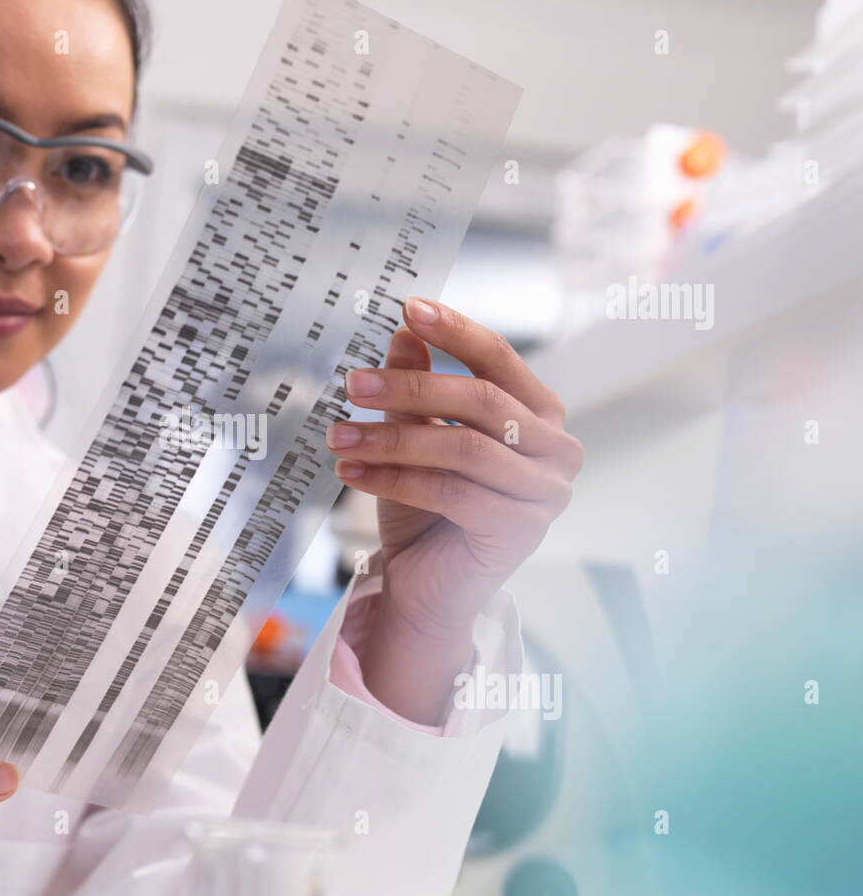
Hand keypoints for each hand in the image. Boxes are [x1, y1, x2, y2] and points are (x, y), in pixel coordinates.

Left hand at [325, 297, 583, 721]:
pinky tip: (352, 471)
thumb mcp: (416, 437)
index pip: (501, 360)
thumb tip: (404, 332)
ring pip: (462, 448)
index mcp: (541, 416)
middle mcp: (557, 451)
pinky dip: (395, 477)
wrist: (428, 588)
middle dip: (410, 386)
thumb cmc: (427, 508)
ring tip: (338, 434)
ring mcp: (545, 494)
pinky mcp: (519, 531)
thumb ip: (418, 387)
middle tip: (352, 383)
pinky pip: (450, 491)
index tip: (408, 307)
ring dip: (391, 437)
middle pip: (481, 401)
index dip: (456, 331)